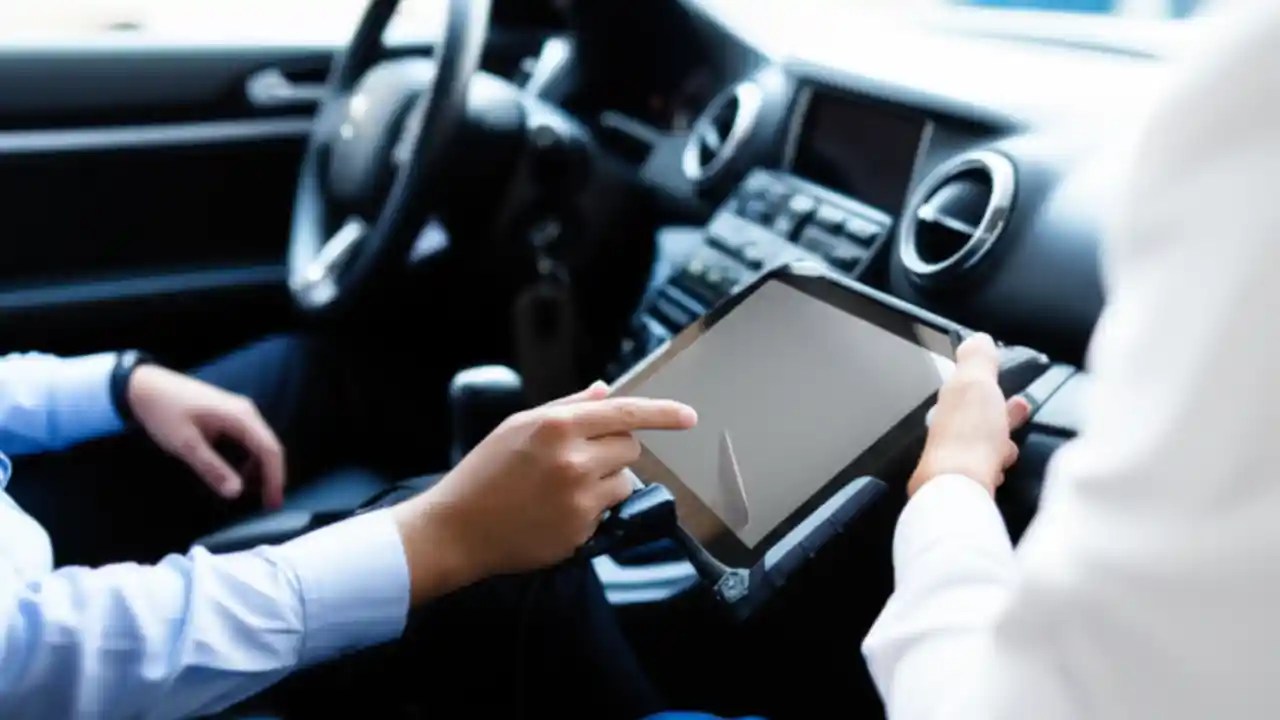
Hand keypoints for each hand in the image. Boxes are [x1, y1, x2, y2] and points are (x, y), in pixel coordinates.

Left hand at [128, 365, 285, 507]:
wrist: (144, 385)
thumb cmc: (164, 412)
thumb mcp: (186, 444)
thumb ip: (212, 468)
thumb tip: (236, 493)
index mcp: (240, 417)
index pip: (270, 450)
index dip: (275, 478)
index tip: (273, 504)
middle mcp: (245, 412)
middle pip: (268, 446)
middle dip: (270, 476)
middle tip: (267, 504)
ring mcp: (237, 411)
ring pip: (259, 443)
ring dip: (258, 468)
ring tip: (251, 492)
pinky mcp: (228, 414)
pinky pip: (247, 439)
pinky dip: (247, 458)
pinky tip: (235, 472)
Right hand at [392, 382, 696, 601]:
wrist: (457, 529)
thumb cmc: (484, 473)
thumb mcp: (518, 426)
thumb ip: (567, 407)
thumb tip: (606, 392)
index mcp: (557, 426)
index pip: (626, 413)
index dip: (663, 413)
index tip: (689, 416)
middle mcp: (573, 461)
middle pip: (630, 447)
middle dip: (615, 449)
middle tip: (581, 457)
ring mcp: (580, 500)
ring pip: (625, 482)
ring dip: (607, 481)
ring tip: (563, 487)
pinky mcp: (581, 532)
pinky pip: (606, 512)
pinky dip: (591, 510)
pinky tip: (554, 511)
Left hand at [908, 334, 1032, 497]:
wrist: (958, 487)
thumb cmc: (970, 433)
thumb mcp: (975, 384)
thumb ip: (977, 360)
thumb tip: (976, 337)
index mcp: (951, 404)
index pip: (968, 389)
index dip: (987, 383)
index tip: (1004, 378)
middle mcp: (948, 431)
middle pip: (977, 418)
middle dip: (999, 412)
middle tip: (1022, 408)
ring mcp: (954, 460)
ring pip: (981, 445)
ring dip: (999, 440)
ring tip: (1012, 444)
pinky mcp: (964, 485)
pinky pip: (984, 471)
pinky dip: (995, 466)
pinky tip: (1002, 469)